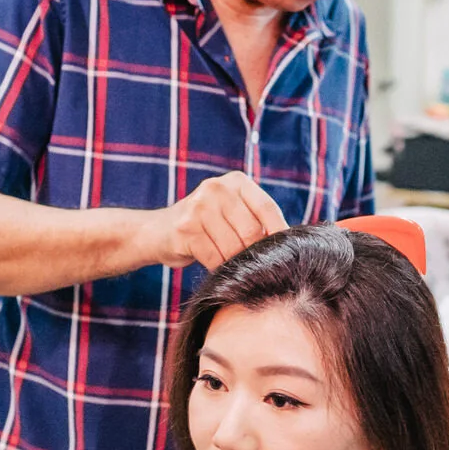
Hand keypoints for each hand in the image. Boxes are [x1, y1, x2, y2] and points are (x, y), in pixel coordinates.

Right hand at [145, 172, 286, 269]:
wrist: (158, 232)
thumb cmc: (205, 226)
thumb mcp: (232, 212)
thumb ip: (256, 220)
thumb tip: (290, 244)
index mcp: (235, 181)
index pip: (267, 208)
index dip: (279, 234)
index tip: (287, 254)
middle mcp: (217, 188)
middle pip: (252, 231)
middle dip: (254, 253)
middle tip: (252, 264)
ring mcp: (199, 207)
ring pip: (233, 247)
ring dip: (235, 263)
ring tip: (230, 264)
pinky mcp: (186, 229)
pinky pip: (215, 258)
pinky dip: (219, 268)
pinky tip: (215, 266)